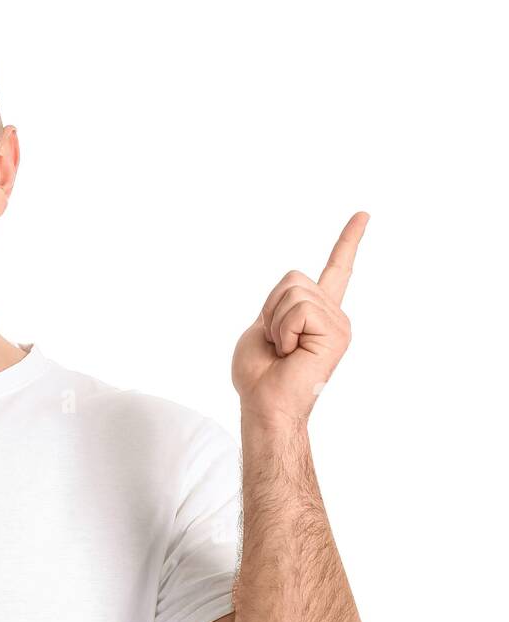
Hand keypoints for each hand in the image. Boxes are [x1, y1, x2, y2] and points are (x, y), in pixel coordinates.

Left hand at [232, 211, 368, 427]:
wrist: (265, 406)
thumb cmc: (259, 375)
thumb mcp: (261, 329)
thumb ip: (277, 307)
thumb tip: (289, 298)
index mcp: (316, 313)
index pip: (336, 270)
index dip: (348, 241)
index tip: (363, 215)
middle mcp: (334, 315)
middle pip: (292, 278)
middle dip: (271, 309)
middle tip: (276, 344)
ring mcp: (338, 324)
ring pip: (294, 293)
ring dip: (276, 323)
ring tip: (284, 351)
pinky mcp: (336, 333)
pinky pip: (298, 310)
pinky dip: (283, 331)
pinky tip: (290, 353)